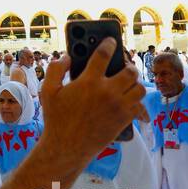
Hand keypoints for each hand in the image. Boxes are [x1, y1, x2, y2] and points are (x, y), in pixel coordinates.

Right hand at [35, 40, 146, 173]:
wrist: (67, 147)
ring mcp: (119, 107)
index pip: (104, 54)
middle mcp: (107, 92)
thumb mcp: (47, 91)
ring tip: (127, 82)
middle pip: (130, 70)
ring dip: (135, 83)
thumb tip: (67, 57)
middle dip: (128, 65)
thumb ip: (55, 69)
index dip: (108, 43)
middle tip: (123, 65)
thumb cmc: (56, 119)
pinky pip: (139, 105)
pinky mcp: (124, 120)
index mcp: (89, 81)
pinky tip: (130, 99)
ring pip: (139, 88)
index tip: (110, 40)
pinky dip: (136, 101)